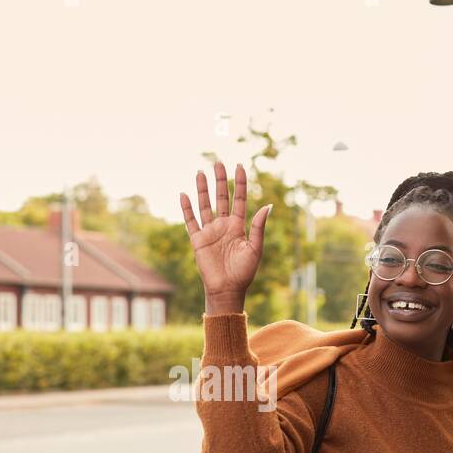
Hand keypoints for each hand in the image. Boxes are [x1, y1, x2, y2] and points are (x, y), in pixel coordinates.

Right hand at [180, 162, 272, 313]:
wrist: (228, 289)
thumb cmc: (244, 272)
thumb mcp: (255, 248)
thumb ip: (259, 226)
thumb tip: (269, 205)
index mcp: (238, 226)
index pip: (240, 200)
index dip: (240, 184)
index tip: (240, 166)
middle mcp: (223, 226)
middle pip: (221, 198)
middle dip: (220, 181)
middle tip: (218, 163)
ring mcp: (210, 232)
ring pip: (205, 205)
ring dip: (203, 189)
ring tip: (200, 172)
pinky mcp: (198, 240)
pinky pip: (190, 221)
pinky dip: (186, 208)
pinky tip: (184, 194)